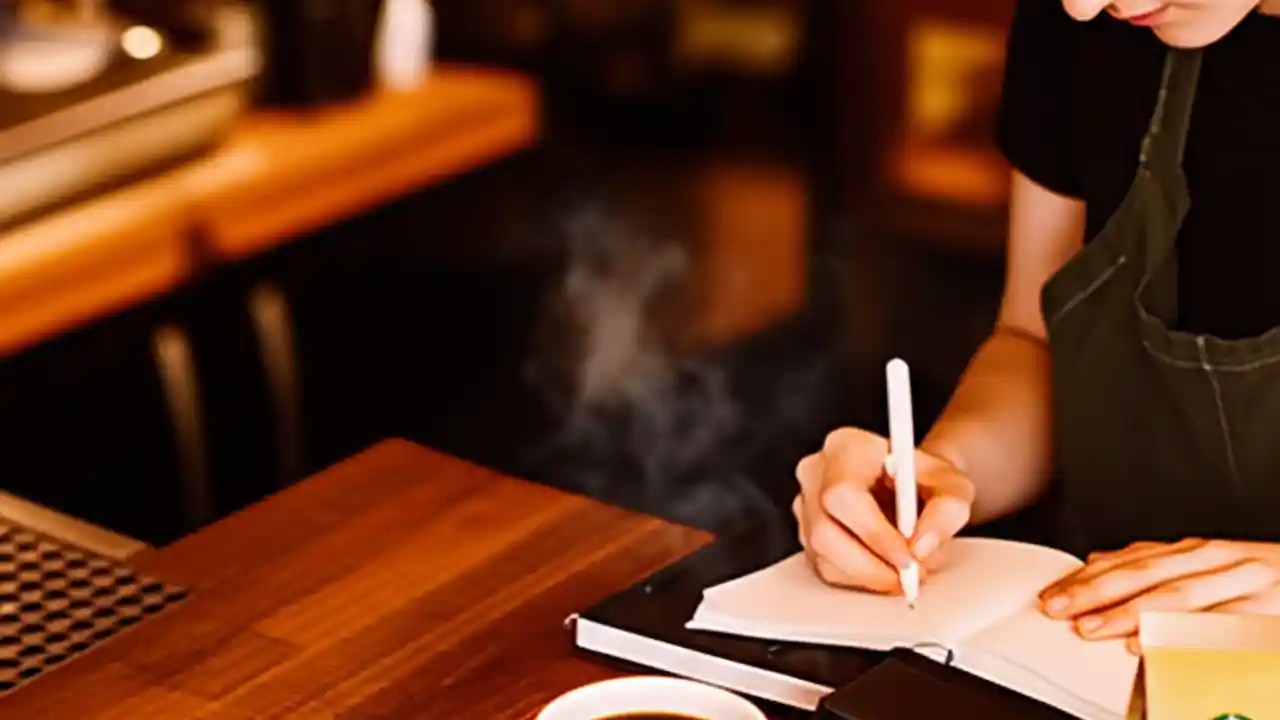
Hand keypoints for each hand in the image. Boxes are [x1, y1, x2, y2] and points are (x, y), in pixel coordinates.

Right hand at [792, 427, 975, 592]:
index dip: (873, 533)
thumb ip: (946, 511)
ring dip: (865, 575)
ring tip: (901, 573)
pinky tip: (881, 569)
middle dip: (870, 565)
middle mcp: (816, 471)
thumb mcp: (952, 486)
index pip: (843, 494)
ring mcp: (805, 502)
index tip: (907, 558)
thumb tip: (922, 547)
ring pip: (822, 554)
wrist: (911, 487)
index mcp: (846, 447)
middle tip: (907, 577)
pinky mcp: (806, 531)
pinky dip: (856, 578)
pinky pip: (822, 566)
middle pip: (824, 531)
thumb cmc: (924, 480)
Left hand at [1039, 538, 1279, 652]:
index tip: (1053, 594)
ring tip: (1095, 627)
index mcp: (1193, 551)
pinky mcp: (1264, 609)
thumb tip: (1096, 563)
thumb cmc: (1255, 577)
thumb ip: (1154, 564)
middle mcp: (1213, 560)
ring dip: (1129, 613)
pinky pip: (1216, 623)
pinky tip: (1151, 643)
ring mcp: (1239, 582)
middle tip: (1062, 609)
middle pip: (1146, 574)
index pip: (1130, 561)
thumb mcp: (1201, 564)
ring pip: (1176, 596)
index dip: (1088, 578)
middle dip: (1098, 592)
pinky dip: (1182, 633)